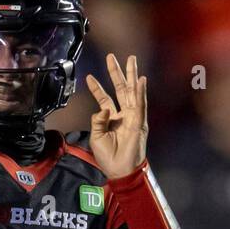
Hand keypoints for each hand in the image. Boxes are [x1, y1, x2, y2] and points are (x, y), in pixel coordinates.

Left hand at [86, 53, 147, 179]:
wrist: (120, 171)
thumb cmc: (109, 158)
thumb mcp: (96, 137)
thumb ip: (97, 120)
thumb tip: (102, 108)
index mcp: (112, 119)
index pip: (104, 99)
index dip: (97, 88)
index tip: (89, 76)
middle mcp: (123, 115)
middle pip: (120, 89)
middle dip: (116, 73)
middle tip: (111, 57)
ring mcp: (132, 118)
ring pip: (132, 92)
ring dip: (131, 75)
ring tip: (130, 59)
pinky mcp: (139, 123)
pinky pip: (141, 104)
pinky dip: (141, 92)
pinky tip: (140, 80)